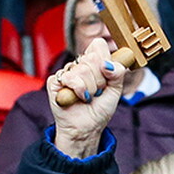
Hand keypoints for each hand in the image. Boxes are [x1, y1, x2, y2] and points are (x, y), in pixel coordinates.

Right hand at [48, 37, 124, 158]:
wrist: (87, 128)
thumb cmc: (99, 110)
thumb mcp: (116, 91)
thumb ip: (118, 73)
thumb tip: (107, 63)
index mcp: (94, 63)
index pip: (98, 45)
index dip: (104, 60)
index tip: (107, 75)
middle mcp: (79, 65)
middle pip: (92, 57)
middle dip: (99, 79)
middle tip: (97, 91)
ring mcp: (67, 72)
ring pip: (82, 69)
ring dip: (89, 88)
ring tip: (88, 97)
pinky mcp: (55, 81)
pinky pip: (69, 77)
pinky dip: (78, 90)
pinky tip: (78, 98)